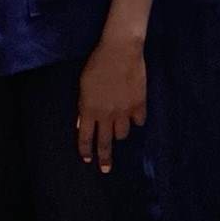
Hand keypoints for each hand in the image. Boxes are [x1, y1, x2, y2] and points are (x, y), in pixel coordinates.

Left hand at [76, 37, 145, 171]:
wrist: (121, 51)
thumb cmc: (97, 64)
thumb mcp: (84, 85)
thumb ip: (83, 106)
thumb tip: (81, 122)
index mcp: (89, 110)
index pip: (85, 137)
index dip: (86, 150)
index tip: (88, 160)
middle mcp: (106, 115)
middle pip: (104, 143)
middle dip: (104, 158)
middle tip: (106, 169)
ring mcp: (124, 111)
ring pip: (122, 134)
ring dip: (119, 132)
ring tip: (119, 128)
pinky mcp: (139, 104)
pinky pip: (139, 121)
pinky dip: (136, 120)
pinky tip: (134, 116)